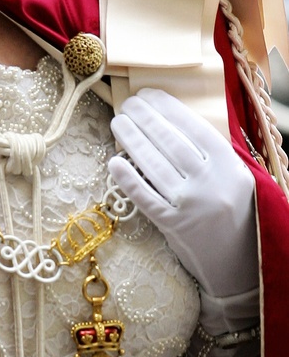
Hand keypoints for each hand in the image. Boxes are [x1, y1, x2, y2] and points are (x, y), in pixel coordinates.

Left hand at [108, 88, 257, 300]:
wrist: (241, 262)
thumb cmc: (234, 210)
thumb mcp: (233, 175)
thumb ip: (209, 150)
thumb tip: (168, 116)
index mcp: (228, 164)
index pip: (192, 126)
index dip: (166, 107)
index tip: (147, 94)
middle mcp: (211, 182)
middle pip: (169, 140)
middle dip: (143, 117)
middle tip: (127, 104)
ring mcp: (191, 204)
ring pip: (153, 164)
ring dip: (131, 139)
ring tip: (117, 122)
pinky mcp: (174, 225)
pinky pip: (145, 197)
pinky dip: (128, 178)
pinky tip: (114, 161)